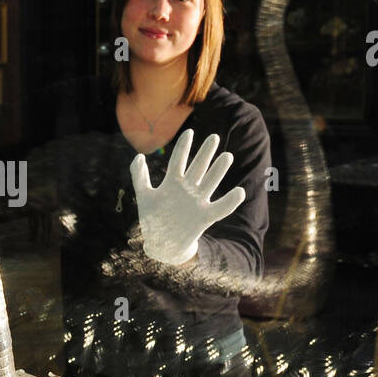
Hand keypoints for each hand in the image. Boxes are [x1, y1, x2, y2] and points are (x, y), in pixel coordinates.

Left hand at [130, 129, 245, 264]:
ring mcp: (197, 202)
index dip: (183, 147)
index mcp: (172, 183)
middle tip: (214, 137)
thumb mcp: (144, 196)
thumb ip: (139, 176)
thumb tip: (139, 156)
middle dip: (205, 153)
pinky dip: (230, 201)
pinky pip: (220, 208)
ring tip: (226, 156)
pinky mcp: (205, 217)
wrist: (161, 245)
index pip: (178, 161)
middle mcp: (187, 189)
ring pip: (210, 182)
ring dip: (218, 170)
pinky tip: (239, 191)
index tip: (190, 131)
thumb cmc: (153, 220)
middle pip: (198, 167)